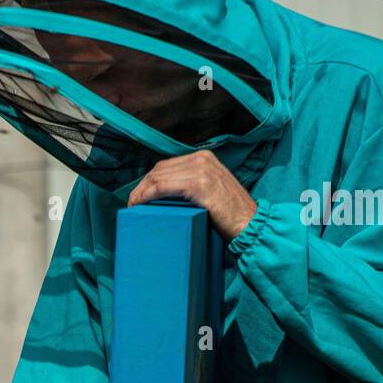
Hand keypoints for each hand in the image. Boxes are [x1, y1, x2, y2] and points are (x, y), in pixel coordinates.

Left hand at [127, 150, 258, 242]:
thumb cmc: (230, 214)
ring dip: (140, 192)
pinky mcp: (199, 184)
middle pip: (159, 170)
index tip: (138, 195)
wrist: (250, 224)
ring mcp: (201, 170)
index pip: (166, 165)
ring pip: (158, 177)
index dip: (148, 180)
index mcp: (204, 158)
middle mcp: (202, 159)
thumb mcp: (213, 189)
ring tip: (133, 207)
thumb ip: (193, 184)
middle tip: (132, 203)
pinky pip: (163, 187)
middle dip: (141, 186)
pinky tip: (139, 204)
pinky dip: (147, 195)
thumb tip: (166, 192)